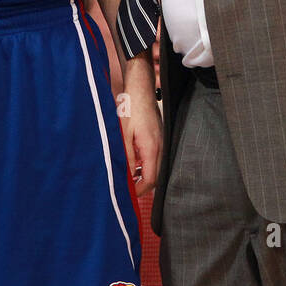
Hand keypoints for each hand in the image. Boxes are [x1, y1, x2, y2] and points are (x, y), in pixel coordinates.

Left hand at [120, 55, 161, 193]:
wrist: (140, 89)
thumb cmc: (131, 109)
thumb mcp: (123, 135)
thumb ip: (126, 157)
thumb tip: (126, 177)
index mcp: (152, 148)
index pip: (150, 179)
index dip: (140, 191)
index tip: (128, 195)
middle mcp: (161, 147)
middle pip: (156, 177)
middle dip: (142, 186)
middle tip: (127, 190)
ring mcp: (162, 141)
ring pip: (156, 167)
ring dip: (144, 175)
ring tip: (128, 178)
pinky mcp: (159, 137)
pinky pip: (155, 157)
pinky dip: (145, 165)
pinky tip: (133, 162)